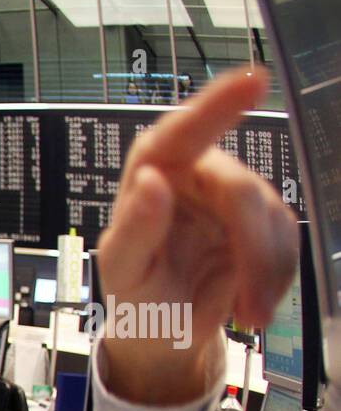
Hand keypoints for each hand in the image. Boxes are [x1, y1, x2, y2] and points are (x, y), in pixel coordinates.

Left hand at [96, 67, 298, 404]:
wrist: (162, 330)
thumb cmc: (135, 290)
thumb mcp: (122, 268)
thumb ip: (133, 229)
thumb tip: (151, 179)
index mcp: (155, 171)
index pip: (183, 133)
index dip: (218, 104)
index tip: (254, 80)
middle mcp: (199, 174)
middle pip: (242, 193)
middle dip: (251, 254)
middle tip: (248, 310)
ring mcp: (236, 196)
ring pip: (274, 221)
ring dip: (266, 275)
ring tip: (243, 316)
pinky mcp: (265, 221)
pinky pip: (288, 244)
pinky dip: (275, 281)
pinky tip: (250, 305)